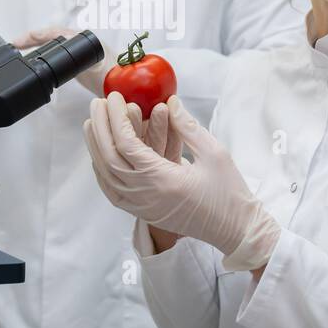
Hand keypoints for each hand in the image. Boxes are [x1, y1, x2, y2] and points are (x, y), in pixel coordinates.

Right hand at [13, 27, 111, 95]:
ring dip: (38, 43)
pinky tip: (41, 58)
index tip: (17, 42)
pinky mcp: (80, 60)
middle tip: (15, 45)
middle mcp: (80, 40)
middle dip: (32, 38)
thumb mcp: (93, 67)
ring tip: (23, 48)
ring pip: (54, 41)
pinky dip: (46, 52)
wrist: (126, 85)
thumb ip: (77, 58)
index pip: (51, 32)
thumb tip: (64, 47)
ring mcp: (80, 50)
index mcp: (81, 38)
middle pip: (50, 34)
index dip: (33, 36)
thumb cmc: (114, 76)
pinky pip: (58, 52)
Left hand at [83, 93, 280, 270]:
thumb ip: (188, 126)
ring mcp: (142, 207)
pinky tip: (101, 155)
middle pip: (109, 158)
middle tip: (98, 104)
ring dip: (97, 147)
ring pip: (107, 175)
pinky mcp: (144, 212)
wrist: (235, 230)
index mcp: (163, 180)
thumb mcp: (213, 152)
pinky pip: (113, 191)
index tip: (115, 97)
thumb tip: (170, 101)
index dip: (116, 117)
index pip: (127, 144)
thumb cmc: (229, 192)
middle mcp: (146, 195)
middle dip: (100, 128)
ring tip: (92, 124)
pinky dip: (103, 170)